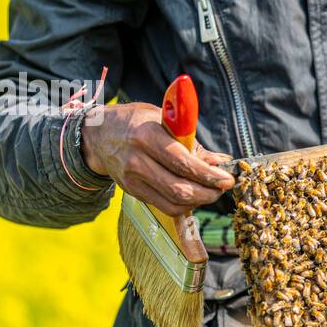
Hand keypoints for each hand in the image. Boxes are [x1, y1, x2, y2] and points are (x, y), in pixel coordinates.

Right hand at [81, 102, 233, 215]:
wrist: (100, 134)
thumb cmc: (138, 122)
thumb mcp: (163, 120)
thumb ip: (191, 143)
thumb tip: (221, 161)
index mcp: (146, 136)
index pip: (182, 163)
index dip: (208, 175)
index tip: (226, 178)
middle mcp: (136, 160)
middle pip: (178, 189)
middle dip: (208, 192)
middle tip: (223, 187)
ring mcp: (131, 179)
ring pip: (173, 202)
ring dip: (199, 201)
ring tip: (212, 191)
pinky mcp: (132, 192)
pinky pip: (164, 206)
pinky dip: (184, 205)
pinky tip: (194, 195)